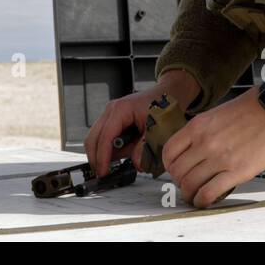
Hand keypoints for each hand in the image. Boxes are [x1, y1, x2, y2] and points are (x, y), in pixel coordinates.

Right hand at [84, 71, 198, 176]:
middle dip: (96, 157)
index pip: (105, 138)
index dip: (102, 157)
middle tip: (102, 172)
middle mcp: (112, 110)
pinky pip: (106, 135)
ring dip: (105, 152)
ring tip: (123, 159)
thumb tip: (136, 163)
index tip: (103, 172)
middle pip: (93, 137)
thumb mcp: (158, 130)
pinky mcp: (115, 118)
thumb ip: (145, 148)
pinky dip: (110, 147)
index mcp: (120, 110)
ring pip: (97, 137)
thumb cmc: (165, 106)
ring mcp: (112, 113)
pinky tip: (125, 151)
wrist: (170, 92)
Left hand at [162, 86, 264, 206]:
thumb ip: (203, 131)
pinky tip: (205, 201)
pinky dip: (203, 201)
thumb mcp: (218, 113)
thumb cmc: (252, 109)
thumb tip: (194, 149)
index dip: (170, 165)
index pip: (169, 151)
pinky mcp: (238, 172)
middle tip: (186, 185)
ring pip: (190, 184)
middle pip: (177, 171)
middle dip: (179, 182)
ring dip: (189, 194)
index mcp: (198, 126)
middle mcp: (205, 142)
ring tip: (194, 196)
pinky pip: (209, 192)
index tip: (175, 170)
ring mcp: (220, 158)